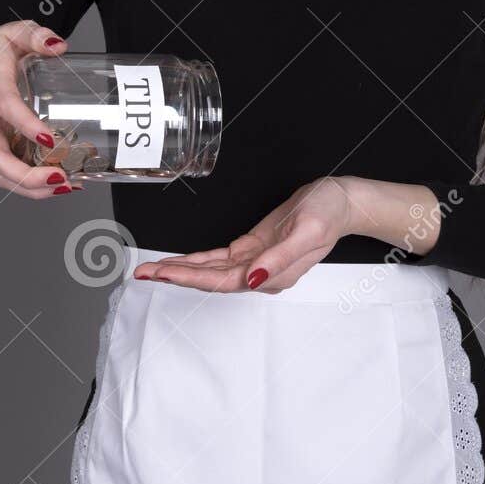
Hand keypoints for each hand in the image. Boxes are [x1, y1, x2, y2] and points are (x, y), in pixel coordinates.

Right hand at [0, 20, 85, 198]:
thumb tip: (59, 46)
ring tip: (65, 186)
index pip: (5, 106)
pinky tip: (58, 184)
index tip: (50, 138)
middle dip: (26, 176)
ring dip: (30, 188)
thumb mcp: (14, 32)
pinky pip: (5, 174)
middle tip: (61, 178)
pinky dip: (29, 187)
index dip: (25, 125)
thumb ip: (35, 35)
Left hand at [133, 176, 356, 292]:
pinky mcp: (253, 249)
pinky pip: (219, 259)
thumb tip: (253, 279)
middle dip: (176, 275)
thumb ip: (279, 259)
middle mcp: (262, 273)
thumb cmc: (328, 213)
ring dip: (181, 269)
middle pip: (211, 280)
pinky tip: (178, 261)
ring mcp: (256, 263)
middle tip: (144, 273)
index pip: (223, 281)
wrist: (340, 202)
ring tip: (153, 268)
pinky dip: (197, 260)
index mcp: (273, 274)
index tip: (164, 273)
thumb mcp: (307, 232)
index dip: (191, 278)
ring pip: (211, 271)